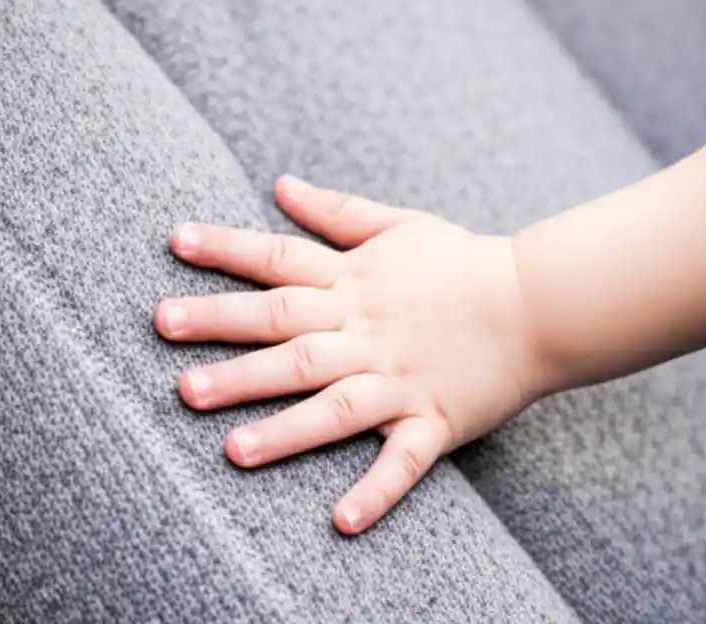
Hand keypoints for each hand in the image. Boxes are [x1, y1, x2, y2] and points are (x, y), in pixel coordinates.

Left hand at [155, 176, 549, 533]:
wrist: (538, 303)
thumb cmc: (461, 263)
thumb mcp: (397, 224)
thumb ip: (335, 211)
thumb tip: (280, 185)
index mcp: (354, 283)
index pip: (280, 262)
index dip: (226, 250)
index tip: (175, 242)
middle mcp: (367, 332)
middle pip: (288, 333)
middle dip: (226, 336)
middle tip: (167, 335)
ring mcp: (399, 380)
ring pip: (333, 404)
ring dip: (283, 427)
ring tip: (229, 449)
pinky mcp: (432, 421)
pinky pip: (403, 461)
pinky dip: (376, 490)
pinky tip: (343, 521)